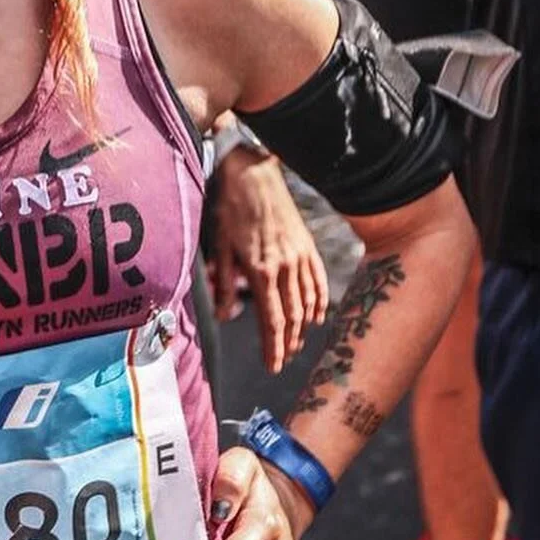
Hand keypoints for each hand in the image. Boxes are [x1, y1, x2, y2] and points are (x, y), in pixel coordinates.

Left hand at [210, 149, 328, 372]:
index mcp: (261, 269)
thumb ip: (223, 283)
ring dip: (303, 327)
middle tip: (282, 361)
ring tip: (296, 344)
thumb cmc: (230, 208)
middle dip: (288, 343)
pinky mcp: (307, 245)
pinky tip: (316, 317)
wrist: (253, 173)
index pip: (271, 319)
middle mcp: (285, 266)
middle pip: (292, 316)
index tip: (272, 366)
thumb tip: (225, 316)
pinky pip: (318, 281)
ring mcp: (300, 255)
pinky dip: (319, 302)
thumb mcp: (219, 245)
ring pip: (307, 302)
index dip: (273, 346)